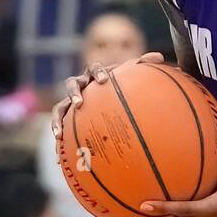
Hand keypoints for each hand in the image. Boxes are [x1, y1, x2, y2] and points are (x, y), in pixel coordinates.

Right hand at [50, 52, 164, 153]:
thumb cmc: (119, 86)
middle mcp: (80, 86)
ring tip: (59, 134)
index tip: (105, 81)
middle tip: (79, 103)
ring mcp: (70, 102)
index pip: (94, 68)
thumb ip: (143, 66)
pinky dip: (58, 143)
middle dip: (74, 93)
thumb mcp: (130, 76)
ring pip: (59, 108)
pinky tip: (58, 160)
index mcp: (94, 75)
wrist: (105, 97)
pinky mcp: (66, 119)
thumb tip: (160, 56)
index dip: (98, 72)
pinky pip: (60, 129)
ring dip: (57, 120)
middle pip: (71, 84)